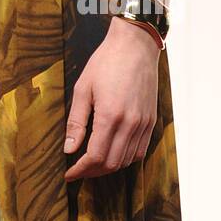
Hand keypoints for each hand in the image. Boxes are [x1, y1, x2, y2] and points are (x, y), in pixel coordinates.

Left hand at [63, 19, 159, 181]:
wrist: (135, 47)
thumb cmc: (106, 63)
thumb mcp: (83, 89)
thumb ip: (76, 122)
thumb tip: (69, 149)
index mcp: (110, 116)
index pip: (96, 157)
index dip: (81, 170)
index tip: (69, 173)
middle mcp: (130, 124)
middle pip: (112, 164)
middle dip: (92, 172)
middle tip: (77, 170)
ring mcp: (144, 123)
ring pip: (127, 160)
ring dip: (109, 167)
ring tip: (92, 163)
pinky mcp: (151, 121)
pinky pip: (140, 150)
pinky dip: (125, 158)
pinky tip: (112, 152)